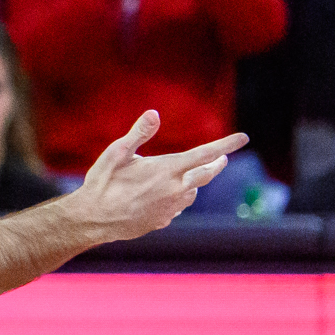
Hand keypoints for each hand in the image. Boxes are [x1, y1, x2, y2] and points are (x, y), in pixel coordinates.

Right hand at [64, 111, 246, 241]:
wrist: (92, 220)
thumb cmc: (102, 182)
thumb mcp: (116, 153)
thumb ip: (138, 133)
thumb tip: (154, 113)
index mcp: (166, 169)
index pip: (204, 154)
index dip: (226, 145)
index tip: (243, 138)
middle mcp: (174, 190)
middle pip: (207, 175)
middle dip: (217, 164)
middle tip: (223, 158)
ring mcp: (170, 208)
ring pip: (193, 192)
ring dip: (194, 182)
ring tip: (189, 177)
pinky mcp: (162, 221)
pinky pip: (177, 207)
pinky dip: (177, 199)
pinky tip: (164, 197)